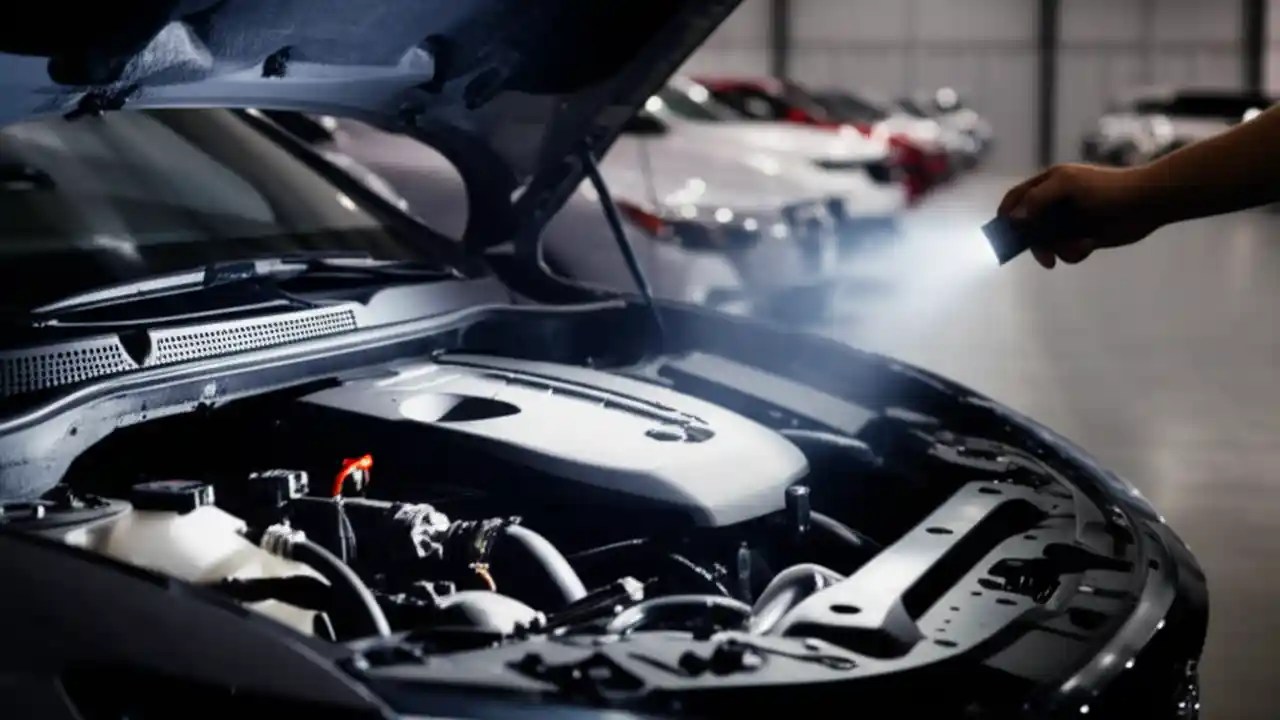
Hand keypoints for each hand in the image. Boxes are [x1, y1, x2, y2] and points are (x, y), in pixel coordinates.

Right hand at [998, 164, 1162, 267]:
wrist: (1146, 202)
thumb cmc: (1108, 188)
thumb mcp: (1068, 185)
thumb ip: (1038, 198)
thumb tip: (1015, 217)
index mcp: (1049, 184)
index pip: (1016, 198)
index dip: (1006, 214)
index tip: (1002, 232)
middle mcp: (1055, 204)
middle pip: (1028, 228)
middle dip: (1036, 243)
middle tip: (1045, 258)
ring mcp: (1068, 222)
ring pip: (1047, 244)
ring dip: (1061, 249)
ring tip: (1082, 246)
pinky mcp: (1083, 238)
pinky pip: (1066, 253)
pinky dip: (1075, 253)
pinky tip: (1091, 244)